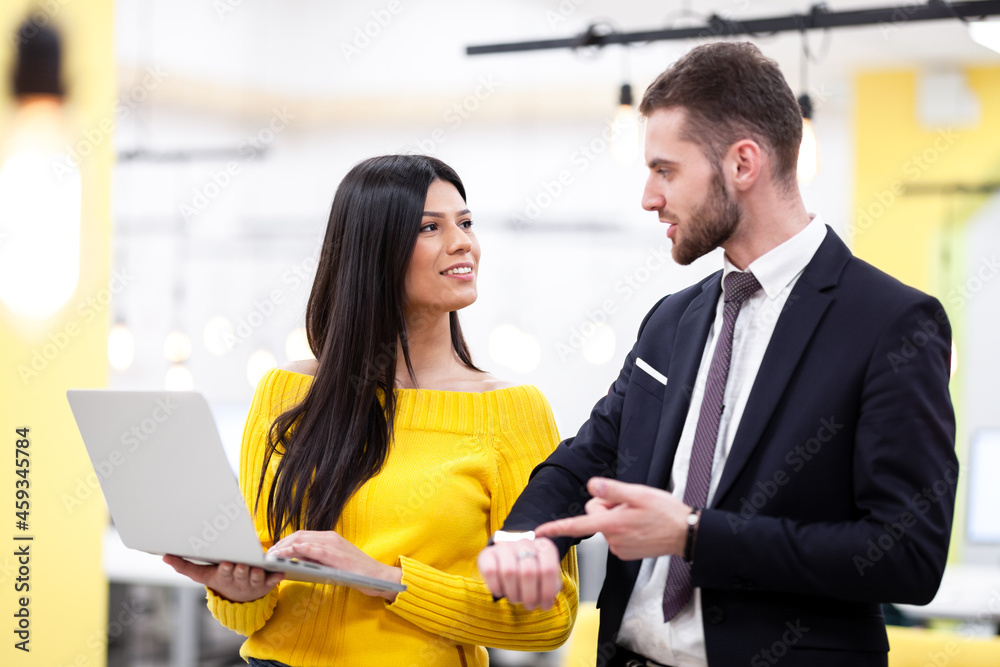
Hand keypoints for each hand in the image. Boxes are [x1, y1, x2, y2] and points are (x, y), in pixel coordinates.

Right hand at [162, 555, 282, 602]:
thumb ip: (184, 566)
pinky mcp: (267, 583)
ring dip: (258, 572)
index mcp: (225, 577)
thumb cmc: (219, 578)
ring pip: (257, 577)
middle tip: (243, 563)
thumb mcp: (202, 574)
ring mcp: (253, 583)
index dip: (227, 569)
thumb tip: (164, 556)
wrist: (238, 598)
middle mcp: (239, 580)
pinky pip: (273, 581)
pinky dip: (277, 578)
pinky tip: (281, 573)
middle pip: (241, 574)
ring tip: (260, 566)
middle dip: (242, 569)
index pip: (225, 573)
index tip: (227, 563)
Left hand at [268, 530, 401, 600]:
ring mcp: (333, 544)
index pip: (302, 535)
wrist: (379, 577)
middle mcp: (330, 537)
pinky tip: (286, 555)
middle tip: (269, 554)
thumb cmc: (358, 572)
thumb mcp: (335, 563)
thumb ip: (319, 560)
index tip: (274, 550)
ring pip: (302, 540)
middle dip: (281, 543)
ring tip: (272, 556)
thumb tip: (298, 562)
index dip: (285, 541)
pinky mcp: (335, 554)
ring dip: (284, 547)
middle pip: (299, 535)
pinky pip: (311, 549)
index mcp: (330, 538)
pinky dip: (296, 550)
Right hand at [477, 537, 560, 610]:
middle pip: (528, 572)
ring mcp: (506, 546)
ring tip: (516, 599)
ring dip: (513, 593)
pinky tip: (501, 592)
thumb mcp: (545, 578)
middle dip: (529, 596)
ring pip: (509, 572)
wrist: (508, 560)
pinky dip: (496, 587)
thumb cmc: (532, 573)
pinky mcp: (488, 553)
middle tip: (529, 605)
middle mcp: (525, 542)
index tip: (545, 606)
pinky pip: (490, 571)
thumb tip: (547, 601)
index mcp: (544, 546)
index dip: (547, 592)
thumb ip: (551, 587)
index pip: (548, 570)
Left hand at [533, 477, 689, 560]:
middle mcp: (612, 539)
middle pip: (594, 514)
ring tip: (638, 515)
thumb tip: (593, 485)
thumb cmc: (666, 513)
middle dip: (607, 505)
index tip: (539, 532)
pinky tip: (640, 524)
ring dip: (617, 516)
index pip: (577, 526)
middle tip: (629, 504)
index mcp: (612, 524)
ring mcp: (619, 547)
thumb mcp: (640, 495)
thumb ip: (613, 490)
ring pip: (605, 523)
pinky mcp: (625, 552)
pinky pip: (614, 533)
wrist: (686, 534)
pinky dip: (623, 526)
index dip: (556, 527)